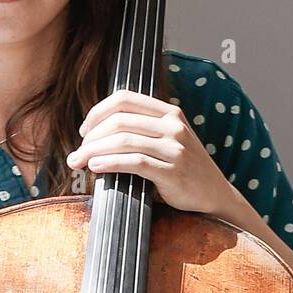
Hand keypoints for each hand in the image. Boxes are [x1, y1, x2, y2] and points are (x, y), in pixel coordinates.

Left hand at [66, 88, 235, 214]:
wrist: (214, 194)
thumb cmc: (183, 168)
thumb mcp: (167, 140)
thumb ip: (141, 131)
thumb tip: (96, 133)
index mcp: (169, 112)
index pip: (124, 98)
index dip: (97, 112)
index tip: (83, 131)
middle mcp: (173, 126)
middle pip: (118, 121)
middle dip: (90, 137)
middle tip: (77, 153)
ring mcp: (174, 148)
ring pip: (123, 141)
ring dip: (93, 151)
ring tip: (78, 162)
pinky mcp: (173, 172)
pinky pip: (134, 163)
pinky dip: (110, 163)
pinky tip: (95, 167)